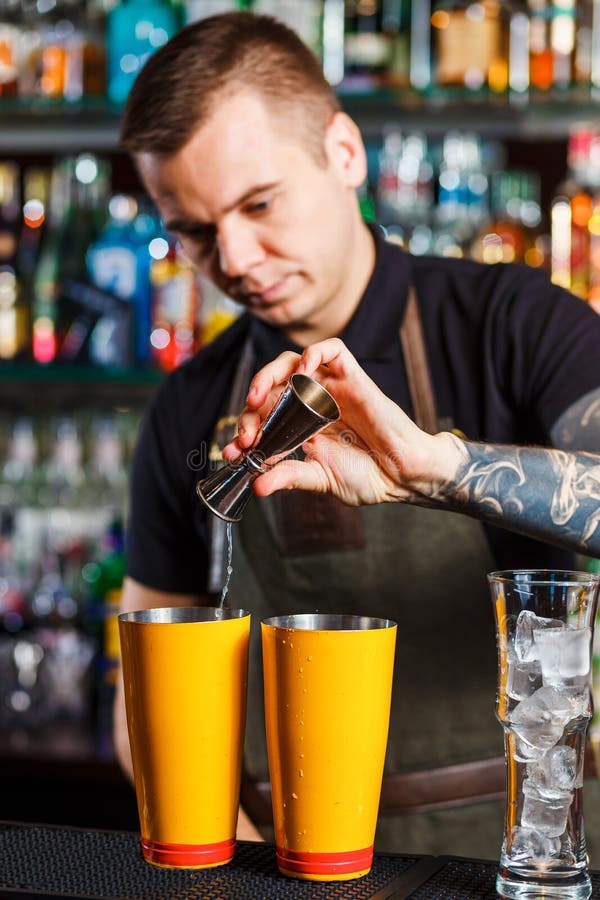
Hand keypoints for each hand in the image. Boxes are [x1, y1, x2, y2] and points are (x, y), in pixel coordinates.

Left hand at [223, 338, 461, 505]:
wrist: (402, 476)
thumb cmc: (367, 476)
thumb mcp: (319, 479)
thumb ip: (289, 477)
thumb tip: (257, 486)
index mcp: (300, 424)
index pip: (263, 415)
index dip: (246, 428)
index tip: (237, 450)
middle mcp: (312, 402)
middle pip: (271, 385)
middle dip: (251, 404)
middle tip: (247, 432)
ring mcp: (331, 389)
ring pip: (293, 361)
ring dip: (270, 374)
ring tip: (259, 397)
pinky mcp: (353, 378)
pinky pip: (333, 350)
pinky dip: (314, 352)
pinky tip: (303, 368)